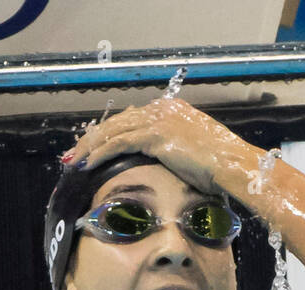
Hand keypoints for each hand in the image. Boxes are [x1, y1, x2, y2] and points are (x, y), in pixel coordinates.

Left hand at [62, 97, 256, 196]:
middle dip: (91, 139)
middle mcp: (162, 109)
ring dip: (89, 147)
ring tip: (73, 160)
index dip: (106, 133)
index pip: (128, 118)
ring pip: (113, 131)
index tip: (90, 146)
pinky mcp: (155, 135)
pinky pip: (119, 143)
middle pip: (116, 122)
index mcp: (169, 110)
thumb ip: (170, 148)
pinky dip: (99, 153)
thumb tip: (154, 160)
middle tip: (72, 153)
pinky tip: (87, 164)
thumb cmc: (216, 165)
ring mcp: (158, 120)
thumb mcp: (190, 151)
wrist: (231, 164)